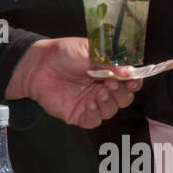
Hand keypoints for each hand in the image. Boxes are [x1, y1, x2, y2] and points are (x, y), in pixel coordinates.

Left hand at [5, 37, 142, 128]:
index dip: (134, 82)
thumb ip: (109, 63)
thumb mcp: (88, 52)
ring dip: (109, 102)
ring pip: (111, 110)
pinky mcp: (79, 114)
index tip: (132, 79)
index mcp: (109, 72)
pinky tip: (90, 103)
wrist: (37, 65)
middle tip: (111, 83)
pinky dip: (96, 114)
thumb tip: (129, 71)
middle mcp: (103, 88)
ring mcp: (91, 102)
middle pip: (124, 98)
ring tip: (99, 91)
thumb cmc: (63, 54)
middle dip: (121, 92)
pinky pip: (94, 120)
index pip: (129, 81)